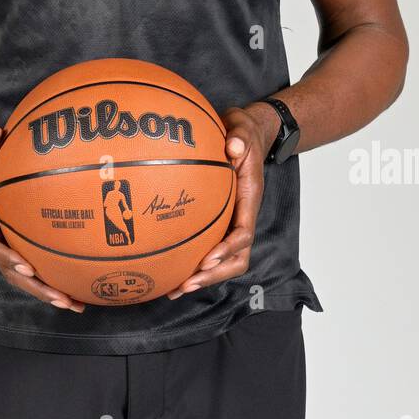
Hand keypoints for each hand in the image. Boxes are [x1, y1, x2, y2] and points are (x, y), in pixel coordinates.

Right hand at [0, 124, 84, 312]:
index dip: (6, 259)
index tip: (26, 267)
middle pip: (11, 272)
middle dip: (35, 288)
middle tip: (60, 298)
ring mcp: (5, 246)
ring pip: (25, 278)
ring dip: (48, 292)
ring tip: (75, 304)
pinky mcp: (18, 246)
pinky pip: (36, 267)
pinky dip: (54, 280)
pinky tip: (80, 291)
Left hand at [166, 102, 280, 298]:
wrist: (248, 133)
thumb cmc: (244, 133)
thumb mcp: (243, 129)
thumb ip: (240, 137)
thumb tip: (233, 146)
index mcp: (249, 198)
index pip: (243, 233)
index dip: (227, 250)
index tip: (207, 260)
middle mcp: (242, 215)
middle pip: (236, 258)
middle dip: (213, 275)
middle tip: (186, 284)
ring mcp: (232, 220)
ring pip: (224, 260)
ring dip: (203, 277)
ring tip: (175, 289)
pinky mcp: (220, 220)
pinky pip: (209, 246)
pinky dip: (193, 261)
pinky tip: (169, 268)